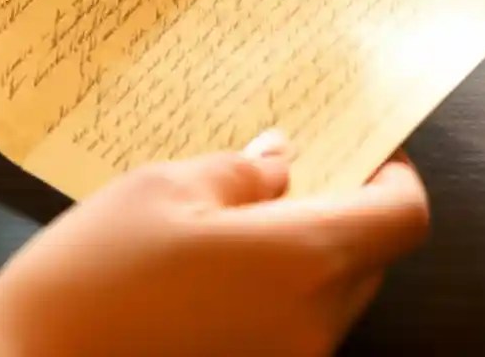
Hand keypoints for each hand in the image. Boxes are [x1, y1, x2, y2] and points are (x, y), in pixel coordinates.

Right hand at [0, 132, 429, 356]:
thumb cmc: (82, 287)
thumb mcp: (156, 192)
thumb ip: (237, 172)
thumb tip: (279, 161)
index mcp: (302, 264)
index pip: (403, 217)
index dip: (391, 176)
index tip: (363, 150)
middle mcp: (311, 329)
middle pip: (366, 259)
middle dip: (337, 211)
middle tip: (283, 175)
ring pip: (324, 300)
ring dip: (298, 258)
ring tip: (229, 224)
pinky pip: (286, 333)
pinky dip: (268, 300)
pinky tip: (207, 279)